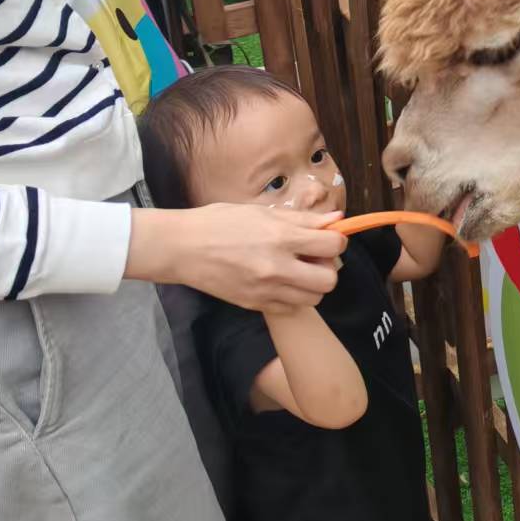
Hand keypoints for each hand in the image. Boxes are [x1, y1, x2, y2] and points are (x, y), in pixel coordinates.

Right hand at [125, 204, 347, 312]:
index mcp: (281, 237)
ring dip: (313, 285)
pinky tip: (282, 282)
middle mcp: (277, 267)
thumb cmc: (219, 223)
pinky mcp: (254, 304)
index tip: (329, 238)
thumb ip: (302, 218)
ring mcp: (265, 290)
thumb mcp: (261, 211)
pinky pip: (291, 309)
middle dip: (328, 267)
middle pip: (329, 279)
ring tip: (299, 270)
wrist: (182, 248)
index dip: (337, 240)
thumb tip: (336, 219)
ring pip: (314, 298)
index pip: (333, 245)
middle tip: (315, 257)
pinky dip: (294, 298)